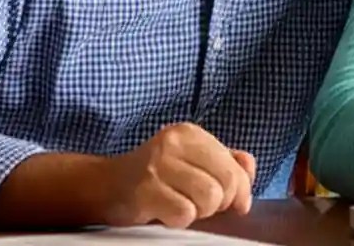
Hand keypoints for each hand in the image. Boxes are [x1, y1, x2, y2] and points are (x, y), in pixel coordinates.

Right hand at [101, 123, 256, 228]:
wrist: (105, 185)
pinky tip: (164, 212)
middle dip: (219, 203)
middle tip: (199, 204)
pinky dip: (178, 220)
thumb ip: (225, 161)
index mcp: (190, 133)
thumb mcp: (192, 161)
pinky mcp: (145, 190)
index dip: (239, 191)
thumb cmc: (156, 176)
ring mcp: (158, 165)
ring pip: (208, 199)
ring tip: (181, 205)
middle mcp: (174, 143)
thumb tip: (249, 168)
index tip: (229, 202)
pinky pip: (184, 214)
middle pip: (226, 183)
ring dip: (198, 212)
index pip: (236, 167)